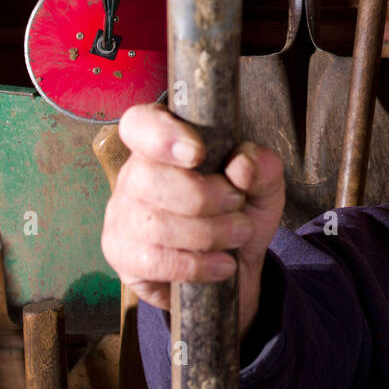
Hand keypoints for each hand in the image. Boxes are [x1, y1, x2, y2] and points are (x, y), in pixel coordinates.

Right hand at [101, 102, 285, 341]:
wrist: (235, 265)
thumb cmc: (241, 210)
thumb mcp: (264, 183)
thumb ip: (261, 166)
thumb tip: (240, 166)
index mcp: (163, 143)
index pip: (140, 124)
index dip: (161, 135)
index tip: (197, 153)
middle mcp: (134, 175)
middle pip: (148, 178)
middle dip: (202, 196)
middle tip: (237, 203)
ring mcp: (123, 216)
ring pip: (153, 223)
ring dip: (207, 233)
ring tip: (239, 234)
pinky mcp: (123, 255)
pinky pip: (152, 261)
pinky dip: (195, 265)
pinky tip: (221, 264)